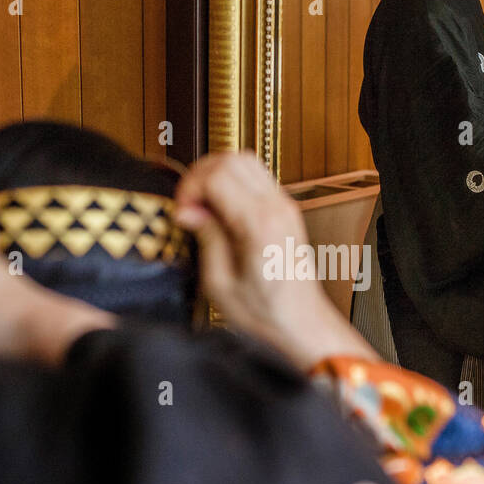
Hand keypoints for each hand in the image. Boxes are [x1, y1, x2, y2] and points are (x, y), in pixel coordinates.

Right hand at [174, 151, 376, 371]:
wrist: (302, 325)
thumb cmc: (264, 314)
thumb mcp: (219, 284)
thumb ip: (205, 238)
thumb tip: (187, 210)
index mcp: (259, 225)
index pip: (217, 175)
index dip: (190, 187)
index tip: (181, 212)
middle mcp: (277, 209)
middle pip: (232, 158)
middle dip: (200, 174)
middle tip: (187, 205)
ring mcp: (285, 206)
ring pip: (245, 161)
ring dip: (216, 174)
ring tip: (201, 205)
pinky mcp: (286, 211)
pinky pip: (256, 177)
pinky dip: (232, 182)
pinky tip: (220, 210)